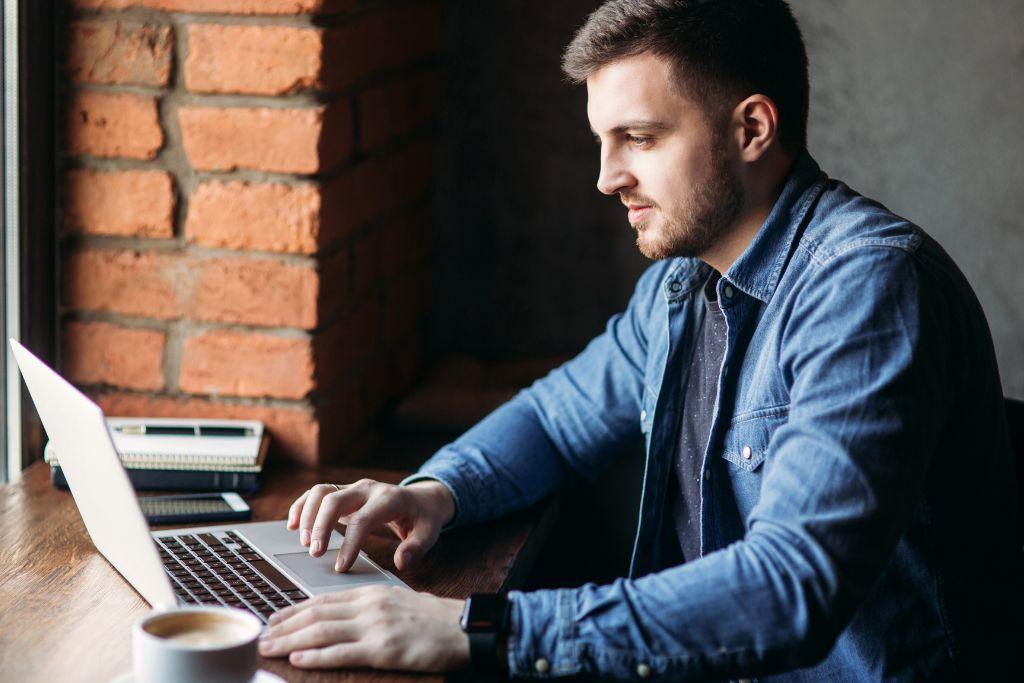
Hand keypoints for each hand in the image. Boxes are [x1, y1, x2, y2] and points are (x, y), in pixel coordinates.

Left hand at [258, 585, 469, 671]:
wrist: (463, 627)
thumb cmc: (433, 620)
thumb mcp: (397, 604)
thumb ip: (369, 609)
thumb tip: (340, 620)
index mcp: (372, 594)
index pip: (323, 600)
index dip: (294, 610)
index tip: (273, 618)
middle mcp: (369, 606)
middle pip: (316, 615)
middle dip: (284, 626)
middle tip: (260, 636)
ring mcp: (376, 626)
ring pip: (322, 632)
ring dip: (290, 641)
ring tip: (268, 648)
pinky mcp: (384, 648)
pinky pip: (342, 652)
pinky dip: (317, 656)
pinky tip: (298, 659)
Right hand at [287, 479, 454, 571]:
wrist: (422, 498)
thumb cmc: (423, 518)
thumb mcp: (429, 532)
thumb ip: (417, 547)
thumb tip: (402, 562)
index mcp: (389, 499)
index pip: (363, 519)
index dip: (349, 543)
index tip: (341, 566)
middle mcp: (368, 489)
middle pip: (335, 500)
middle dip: (320, 526)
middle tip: (314, 553)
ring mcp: (353, 489)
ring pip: (321, 492)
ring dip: (307, 515)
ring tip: (303, 542)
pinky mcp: (343, 493)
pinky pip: (316, 493)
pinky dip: (301, 506)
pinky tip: (292, 525)